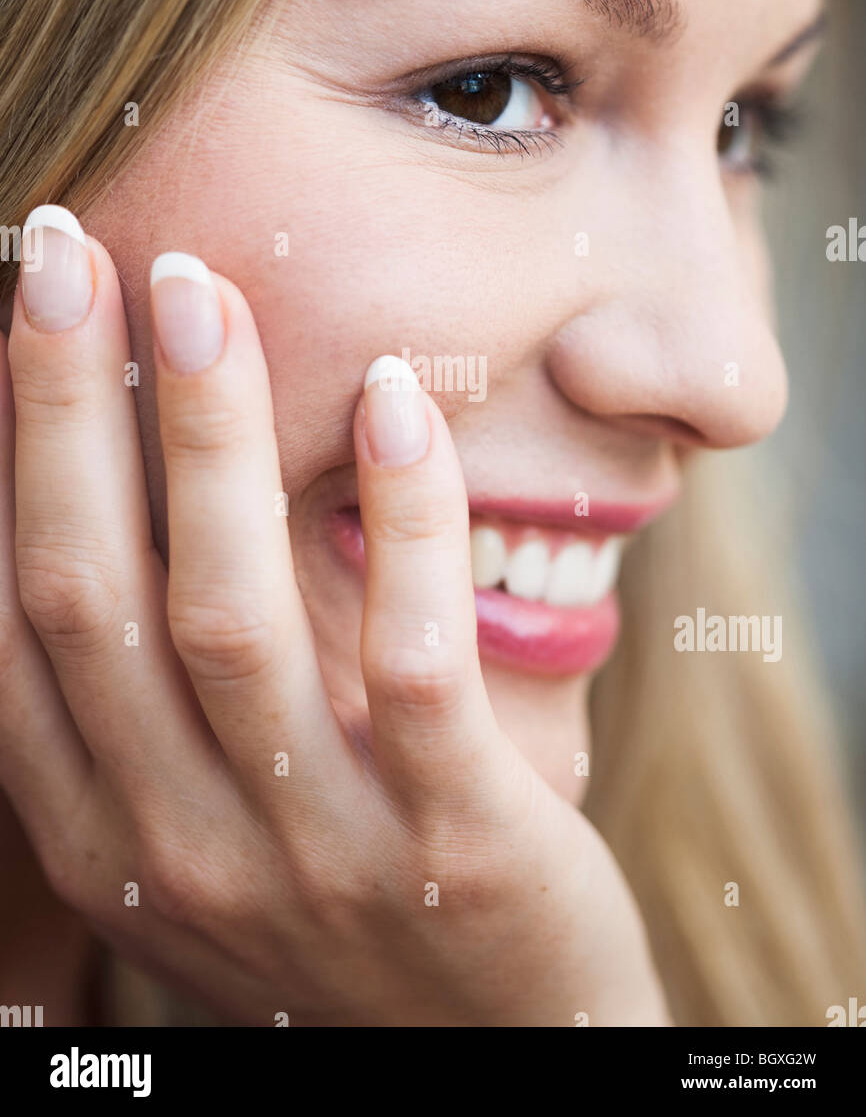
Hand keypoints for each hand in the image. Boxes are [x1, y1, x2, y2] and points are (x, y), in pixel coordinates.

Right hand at [0, 211, 667, 1025]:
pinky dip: (402, 522)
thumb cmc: (347, 901)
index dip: (8, 458)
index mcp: (103, 830)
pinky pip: (411, 661)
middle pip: (88, 594)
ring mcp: (310, 850)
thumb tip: (108, 500)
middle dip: (65, 410)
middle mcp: (176, 842)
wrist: (499, 1055)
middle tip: (71, 253)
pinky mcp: (452, 844)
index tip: (26, 316)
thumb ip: (148, 703)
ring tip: (206, 289)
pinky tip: (394, 400)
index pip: (16, 623)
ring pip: (225, 616)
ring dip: (206, 439)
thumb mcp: (208, 825)